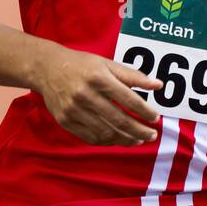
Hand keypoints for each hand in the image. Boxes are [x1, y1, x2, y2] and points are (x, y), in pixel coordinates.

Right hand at [34, 44, 164, 145]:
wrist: (47, 69)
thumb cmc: (83, 65)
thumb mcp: (108, 64)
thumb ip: (133, 76)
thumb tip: (158, 85)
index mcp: (99, 78)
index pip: (128, 99)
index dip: (145, 111)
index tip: (156, 118)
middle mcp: (85, 95)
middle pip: (118, 119)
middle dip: (139, 130)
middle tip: (152, 135)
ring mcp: (74, 110)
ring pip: (105, 132)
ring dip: (125, 139)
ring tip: (138, 140)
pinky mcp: (65, 121)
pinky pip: (90, 137)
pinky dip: (107, 141)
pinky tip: (119, 139)